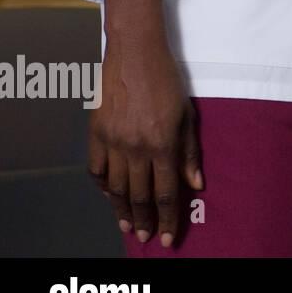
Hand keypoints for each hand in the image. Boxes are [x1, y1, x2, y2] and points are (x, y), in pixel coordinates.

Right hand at [88, 0, 202, 248]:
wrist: (136, 53)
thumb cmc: (168, 81)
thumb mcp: (187, 115)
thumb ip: (190, 152)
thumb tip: (196, 185)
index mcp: (163, 144)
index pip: (165, 192)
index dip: (168, 218)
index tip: (169, 238)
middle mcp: (136, 148)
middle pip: (139, 195)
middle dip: (145, 221)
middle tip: (148, 237)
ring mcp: (113, 142)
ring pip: (116, 187)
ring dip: (122, 210)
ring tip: (129, 225)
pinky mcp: (96, 133)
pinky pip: (96, 169)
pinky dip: (102, 186)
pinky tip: (110, 195)